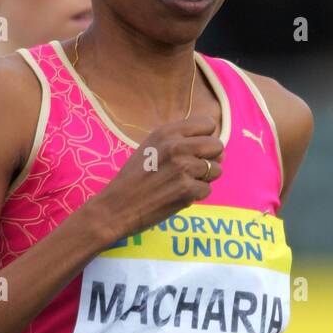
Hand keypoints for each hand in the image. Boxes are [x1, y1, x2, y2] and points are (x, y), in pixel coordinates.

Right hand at [88, 117, 223, 247]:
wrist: (116, 208)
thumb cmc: (133, 179)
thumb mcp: (150, 146)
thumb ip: (178, 140)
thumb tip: (215, 146)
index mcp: (167, 132)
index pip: (208, 124)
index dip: (206, 138)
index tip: (197, 150)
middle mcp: (176, 146)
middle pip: (217, 146)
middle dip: (212, 159)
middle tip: (196, 170)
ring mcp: (183, 168)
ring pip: (216, 170)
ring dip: (205, 179)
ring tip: (184, 183)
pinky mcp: (186, 190)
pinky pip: (208, 190)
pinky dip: (196, 196)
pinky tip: (178, 196)